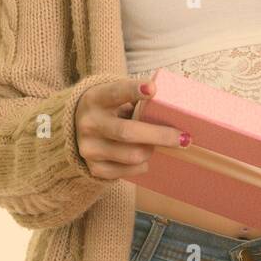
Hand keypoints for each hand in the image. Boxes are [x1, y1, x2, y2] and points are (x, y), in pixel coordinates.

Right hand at [75, 75, 190, 180]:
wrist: (76, 126)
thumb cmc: (110, 108)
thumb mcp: (115, 97)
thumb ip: (136, 99)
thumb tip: (174, 107)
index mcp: (96, 98)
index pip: (115, 92)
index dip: (133, 90)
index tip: (153, 88)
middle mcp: (89, 123)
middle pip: (128, 132)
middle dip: (160, 135)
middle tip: (184, 138)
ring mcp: (89, 148)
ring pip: (131, 155)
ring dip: (151, 151)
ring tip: (156, 145)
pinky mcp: (93, 167)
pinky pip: (127, 171)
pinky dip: (141, 165)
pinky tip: (144, 157)